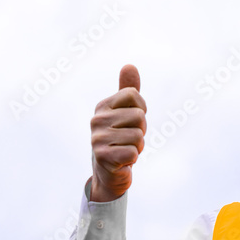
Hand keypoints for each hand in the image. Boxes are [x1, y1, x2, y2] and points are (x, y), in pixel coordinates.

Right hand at [89, 64, 145, 202]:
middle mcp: (97, 120)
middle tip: (129, 139)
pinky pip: (133, 152)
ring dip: (138, 146)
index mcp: (102, 106)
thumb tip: (129, 65)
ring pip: (138, 136)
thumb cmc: (120, 139)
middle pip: (139, 116)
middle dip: (141, 131)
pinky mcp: (103, 157)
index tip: (132, 121)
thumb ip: (127, 90)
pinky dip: (133, 158)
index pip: (134, 96)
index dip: (141, 109)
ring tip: (126, 150)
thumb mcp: (124, 113)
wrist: (109, 173)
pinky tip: (123, 161)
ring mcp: (98, 138)